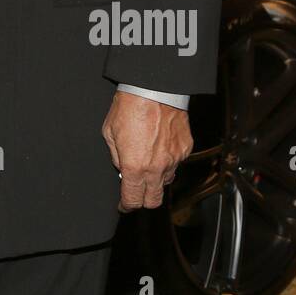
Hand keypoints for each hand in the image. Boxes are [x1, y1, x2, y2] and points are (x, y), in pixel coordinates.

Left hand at [101, 90, 191, 211]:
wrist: (153, 89)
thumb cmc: (129, 107)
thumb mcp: (110, 133)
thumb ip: (117, 157)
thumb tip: (122, 168)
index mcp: (134, 166)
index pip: (132, 199)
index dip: (126, 206)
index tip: (124, 205)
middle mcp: (156, 168)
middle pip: (153, 200)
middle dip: (143, 200)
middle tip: (136, 193)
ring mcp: (174, 159)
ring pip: (166, 181)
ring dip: (156, 179)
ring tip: (148, 163)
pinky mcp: (185, 149)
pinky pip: (176, 163)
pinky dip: (168, 161)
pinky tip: (160, 147)